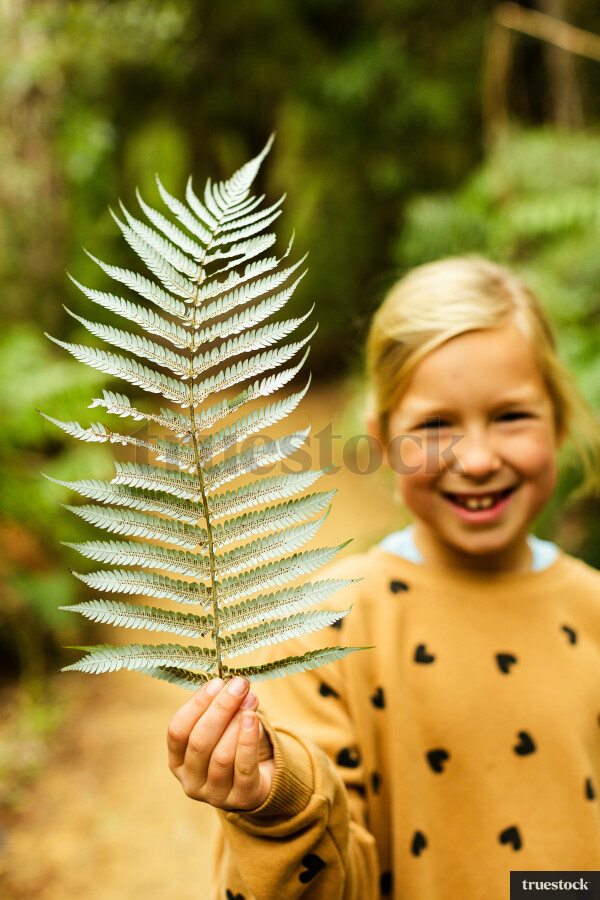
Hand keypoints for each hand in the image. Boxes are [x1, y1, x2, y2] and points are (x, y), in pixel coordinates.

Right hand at [167, 675, 274, 810]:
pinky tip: (253, 719)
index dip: (196, 705)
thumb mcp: (222, 726)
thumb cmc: (233, 745)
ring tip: (251, 700)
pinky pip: (244, 768)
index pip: (177, 731)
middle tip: (238, 685)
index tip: (217, 682)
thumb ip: (224, 707)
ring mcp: (214, 794)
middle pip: (199, 743)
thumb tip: (235, 685)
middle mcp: (191, 781)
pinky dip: (248, 741)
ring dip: (236, 724)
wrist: (260, 778)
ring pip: (221, 757)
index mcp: (177, 760)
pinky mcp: (241, 799)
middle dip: (220, 709)